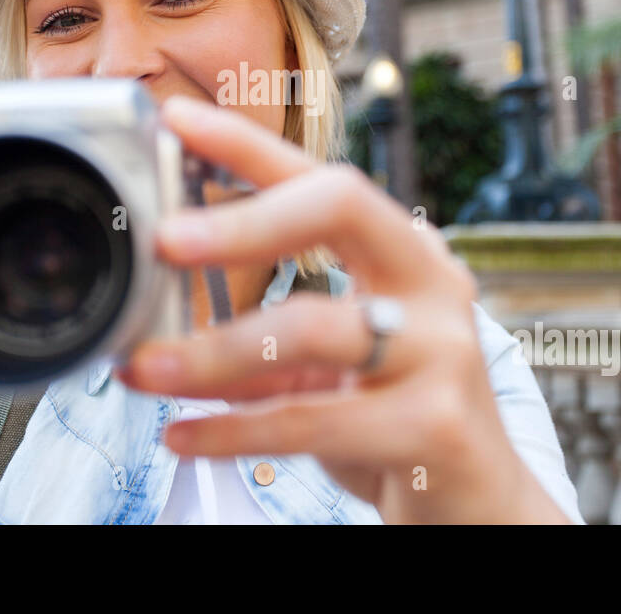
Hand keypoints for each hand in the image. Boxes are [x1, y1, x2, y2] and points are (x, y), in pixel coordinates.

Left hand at [115, 95, 570, 523]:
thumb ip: (263, 332)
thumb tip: (160, 314)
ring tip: (141, 368)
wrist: (479, 505)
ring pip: (311, 327)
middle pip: (341, 206)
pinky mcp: (435, 426)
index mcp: (404, 253)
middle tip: (164, 239)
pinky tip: (181, 435)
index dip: (248, 144)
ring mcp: (442, 350)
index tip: (175, 116)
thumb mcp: (329, 363)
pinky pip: (311, 420)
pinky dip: (233, 430)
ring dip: (212, 350)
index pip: (322, 178)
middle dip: (245, 215)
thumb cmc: (395, 418)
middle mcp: (433, 283)